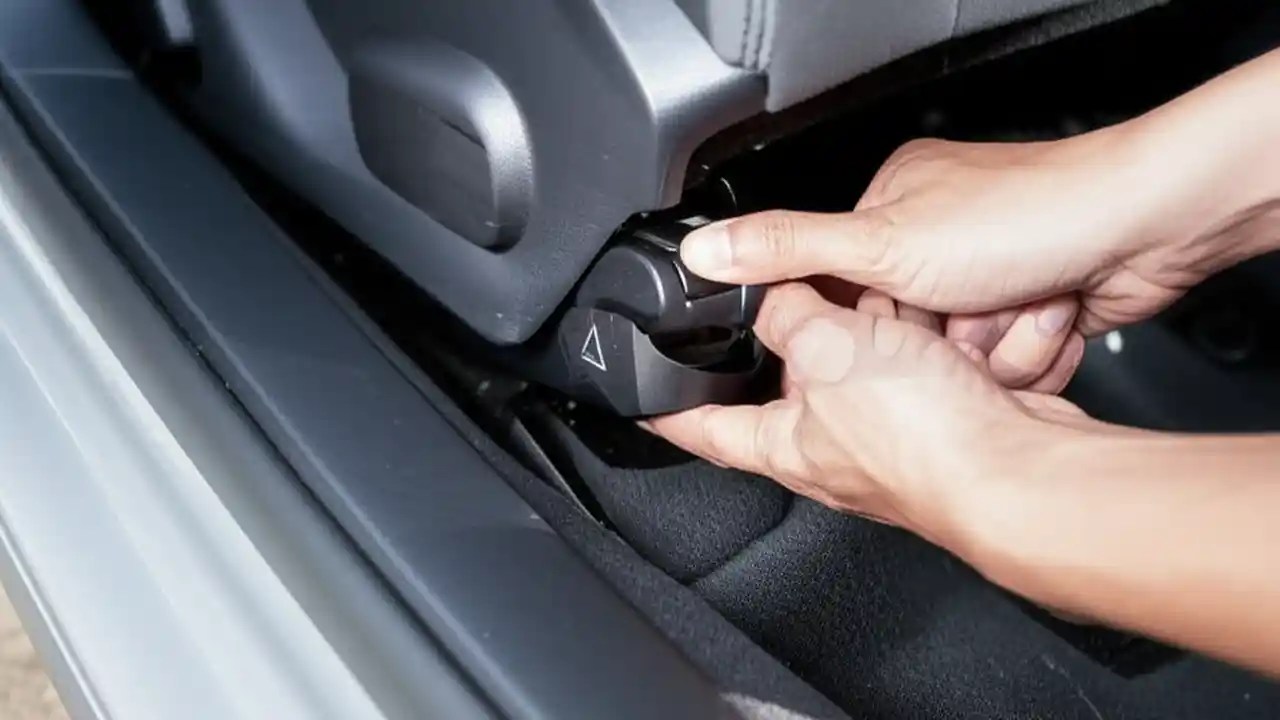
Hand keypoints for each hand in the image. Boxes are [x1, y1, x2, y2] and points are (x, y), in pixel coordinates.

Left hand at [648, 283, 1080, 541]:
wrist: (1019, 467)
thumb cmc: (924, 439)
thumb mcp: (827, 349)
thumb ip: (788, 312)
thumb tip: (768, 291)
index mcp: (785, 446)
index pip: (703, 428)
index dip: (666, 410)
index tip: (641, 399)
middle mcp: (833, 448)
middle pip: (795, 375)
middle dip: (801, 327)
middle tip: (802, 291)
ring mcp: (891, 436)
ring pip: (866, 360)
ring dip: (875, 325)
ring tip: (884, 298)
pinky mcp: (944, 420)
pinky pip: (922, 363)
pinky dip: (926, 337)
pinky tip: (938, 318)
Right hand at [680, 127, 1258, 390]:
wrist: (1143, 231)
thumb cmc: (1025, 217)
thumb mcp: (883, 244)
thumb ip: (786, 252)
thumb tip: (702, 254)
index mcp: (883, 210)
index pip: (828, 290)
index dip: (846, 328)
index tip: (862, 345)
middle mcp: (931, 244)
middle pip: (891, 337)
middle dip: (929, 347)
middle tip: (955, 328)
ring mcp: (982, 280)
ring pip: (947, 361)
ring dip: (985, 353)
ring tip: (1013, 316)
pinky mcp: (1022, 313)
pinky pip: (997, 368)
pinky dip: (1023, 356)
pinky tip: (1043, 323)